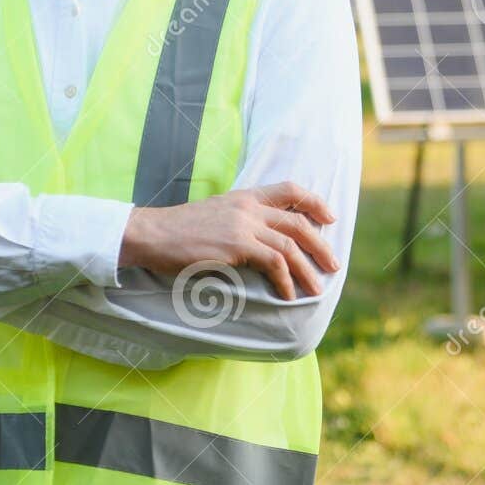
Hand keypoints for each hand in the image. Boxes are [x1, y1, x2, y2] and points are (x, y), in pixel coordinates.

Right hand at [120, 181, 341, 299]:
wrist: (151, 233)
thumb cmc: (177, 230)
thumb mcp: (215, 215)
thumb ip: (239, 221)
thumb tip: (258, 243)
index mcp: (245, 196)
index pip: (289, 189)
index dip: (314, 202)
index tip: (329, 218)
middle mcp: (249, 207)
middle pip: (298, 221)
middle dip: (320, 244)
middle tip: (333, 265)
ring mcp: (244, 225)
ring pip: (290, 245)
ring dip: (307, 270)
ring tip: (316, 289)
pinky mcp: (237, 245)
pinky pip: (273, 263)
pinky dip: (285, 281)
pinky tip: (287, 295)